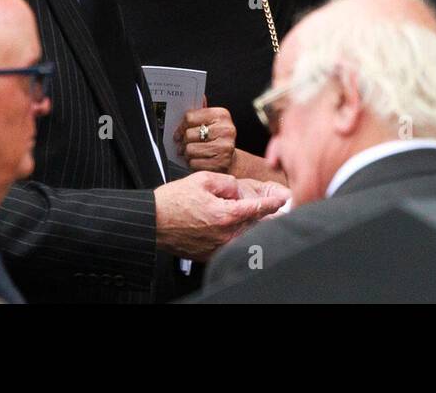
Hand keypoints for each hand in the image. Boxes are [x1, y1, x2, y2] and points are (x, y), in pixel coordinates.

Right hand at [153, 171, 286, 260]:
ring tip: (256, 218)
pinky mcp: (208, 254)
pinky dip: (236, 237)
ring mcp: (216, 247)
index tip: (282, 199)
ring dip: (251, 227)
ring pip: (244, 237)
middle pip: (255, 226)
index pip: (258, 209)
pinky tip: (235, 228)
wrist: (153, 221)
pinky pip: (229, 245)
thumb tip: (237, 190)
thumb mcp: (203, 180)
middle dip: (266, 217)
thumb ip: (227, 182)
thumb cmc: (173, 201)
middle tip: (275, 209)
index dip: (273, 203)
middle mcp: (224, 234)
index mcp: (225, 215)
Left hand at [174, 106, 237, 173]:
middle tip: (184, 144)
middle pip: (189, 134)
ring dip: (187, 153)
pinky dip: (193, 163)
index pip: (190, 117)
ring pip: (190, 150)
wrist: (230, 158)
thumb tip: (199, 95)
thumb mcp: (212, 121)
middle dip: (183, 141)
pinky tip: (199, 160)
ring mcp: (224, 147)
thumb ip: (202, 110)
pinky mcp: (220, 163)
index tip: (179, 132)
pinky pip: (194, 163)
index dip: (181, 126)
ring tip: (192, 153)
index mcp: (222, 115)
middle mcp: (225, 130)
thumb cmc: (216, 138)